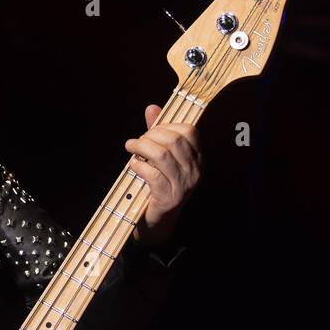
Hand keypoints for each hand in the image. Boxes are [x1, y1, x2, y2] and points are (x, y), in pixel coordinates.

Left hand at [124, 104, 202, 247]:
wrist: (159, 222)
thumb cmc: (159, 185)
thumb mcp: (161, 158)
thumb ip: (158, 133)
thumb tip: (152, 108)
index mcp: (198, 159)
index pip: (189, 131)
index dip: (166, 126)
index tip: (150, 132)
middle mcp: (195, 172)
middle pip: (174, 141)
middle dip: (150, 136)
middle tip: (136, 142)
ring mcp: (183, 186)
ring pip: (162, 155)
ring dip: (141, 147)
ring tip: (130, 147)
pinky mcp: (168, 199)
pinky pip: (153, 175)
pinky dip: (139, 166)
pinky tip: (133, 165)